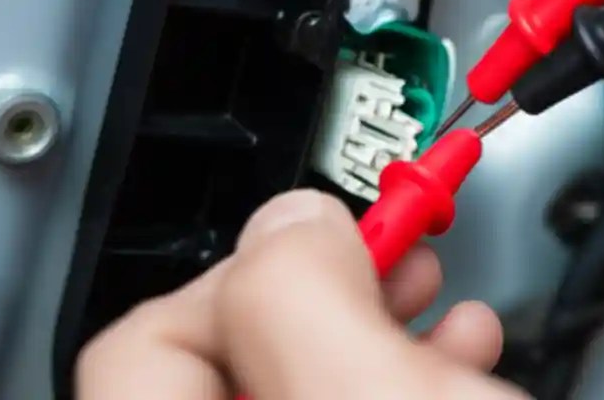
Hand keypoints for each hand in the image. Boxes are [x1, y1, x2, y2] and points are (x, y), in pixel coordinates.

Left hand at [77, 190, 524, 399]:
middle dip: (326, 283)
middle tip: (391, 252)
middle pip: (231, 352)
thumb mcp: (368, 390)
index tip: (334, 243)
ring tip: (437, 291)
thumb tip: (292, 221)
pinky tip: (460, 352)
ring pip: (300, 382)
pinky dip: (404, 373)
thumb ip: (300, 286)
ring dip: (374, 320)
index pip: (143, 340)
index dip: (245, 269)